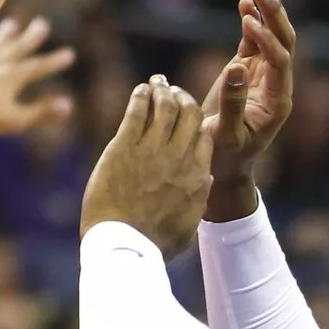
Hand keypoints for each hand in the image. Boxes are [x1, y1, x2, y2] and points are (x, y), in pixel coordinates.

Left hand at [0, 15, 76, 135]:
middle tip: (42, 24)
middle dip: (31, 38)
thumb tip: (68, 105)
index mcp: (11, 76)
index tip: (70, 54)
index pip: (37, 67)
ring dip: (5, 34)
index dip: (54, 61)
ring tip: (12, 24)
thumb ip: (40, 111)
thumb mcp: (14, 119)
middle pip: (16, 47)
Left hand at [80, 75, 213, 255]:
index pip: (205, 136)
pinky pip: (137, 112)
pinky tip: (140, 90)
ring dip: (162, 90)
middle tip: (172, 89)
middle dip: (183, 97)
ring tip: (157, 82)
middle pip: (190, 115)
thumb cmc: (153, 243)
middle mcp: (179, 160)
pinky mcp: (123, 147)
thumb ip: (198, 198)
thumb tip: (206, 179)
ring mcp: (151, 151)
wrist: (122, 246)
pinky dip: (141, 96)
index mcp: (197, 178)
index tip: (189, 110)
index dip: (197, 119)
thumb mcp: (188, 223)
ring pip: (165, 107)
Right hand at [203, 0, 297, 218]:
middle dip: (274, 14)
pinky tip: (245, 3)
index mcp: (278, 102)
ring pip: (273, 38)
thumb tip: (237, 67)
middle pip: (284, 42)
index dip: (267, 41)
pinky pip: (255, 44)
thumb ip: (231, 102)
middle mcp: (277, 86)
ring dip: (267, 11)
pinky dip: (252, 22)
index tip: (249, 22)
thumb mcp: (224, 135)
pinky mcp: (249, 75)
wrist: (224, 169)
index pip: (280, 62)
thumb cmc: (224, 158)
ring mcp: (264, 79)